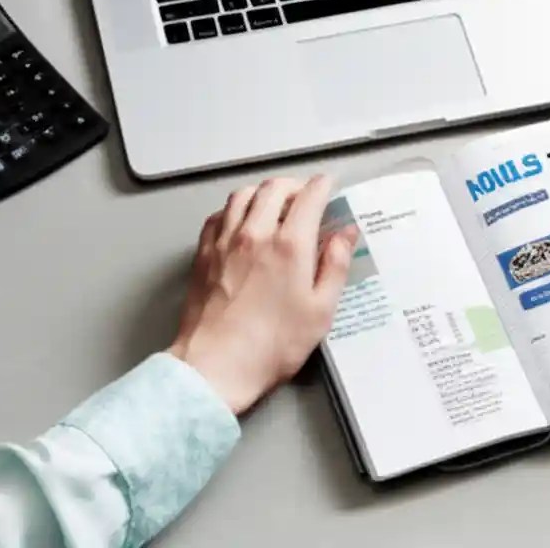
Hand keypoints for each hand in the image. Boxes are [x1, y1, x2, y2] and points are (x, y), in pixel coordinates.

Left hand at [169, 176, 356, 414]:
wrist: (215, 365)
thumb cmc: (274, 344)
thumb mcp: (321, 310)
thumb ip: (336, 265)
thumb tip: (346, 233)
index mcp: (290, 244)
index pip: (309, 196)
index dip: (323, 185)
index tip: (330, 185)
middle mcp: (256, 232)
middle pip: (274, 188)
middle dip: (294, 185)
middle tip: (305, 196)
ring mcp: (225, 241)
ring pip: (243, 195)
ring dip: (263, 192)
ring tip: (274, 203)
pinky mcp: (203, 254)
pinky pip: (219, 215)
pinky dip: (234, 208)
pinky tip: (241, 221)